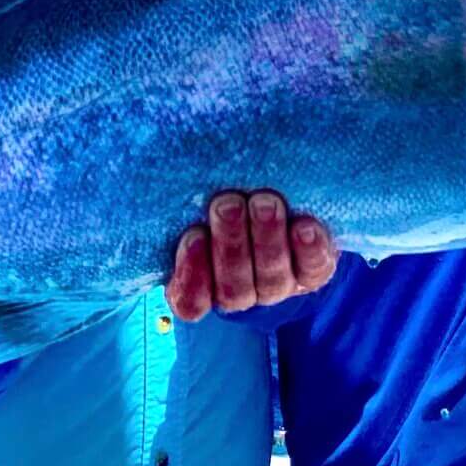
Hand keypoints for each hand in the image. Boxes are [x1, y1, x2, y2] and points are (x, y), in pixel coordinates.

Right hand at [165, 190, 338, 321]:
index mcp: (200, 284)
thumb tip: (152, 164)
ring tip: (265, 202)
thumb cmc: (221, 193)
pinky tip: (304, 227)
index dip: (191, 276)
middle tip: (227, 204)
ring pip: (271, 280)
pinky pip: (313, 270)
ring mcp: (278, 284)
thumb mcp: (196, 199)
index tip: (192, 236)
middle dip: (230, 245)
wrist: (277, 193)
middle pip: (233, 288)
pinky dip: (310, 250)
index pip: (190, 301)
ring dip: (267, 241)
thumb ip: (183, 199)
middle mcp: (240, 291)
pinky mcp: (313, 272)